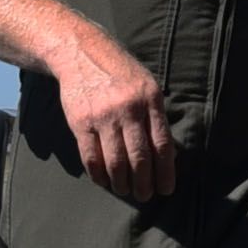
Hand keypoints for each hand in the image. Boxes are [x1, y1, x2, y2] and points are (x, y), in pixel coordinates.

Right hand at [56, 27, 176, 200]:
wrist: (81, 52)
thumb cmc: (120, 72)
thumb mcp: (147, 86)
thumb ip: (156, 117)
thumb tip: (166, 154)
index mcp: (150, 100)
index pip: (162, 144)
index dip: (165, 171)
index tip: (165, 188)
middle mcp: (128, 109)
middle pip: (140, 157)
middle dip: (144, 183)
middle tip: (145, 196)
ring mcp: (103, 116)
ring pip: (116, 161)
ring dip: (122, 183)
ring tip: (125, 190)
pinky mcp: (80, 122)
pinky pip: (91, 157)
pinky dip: (98, 174)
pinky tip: (104, 180)